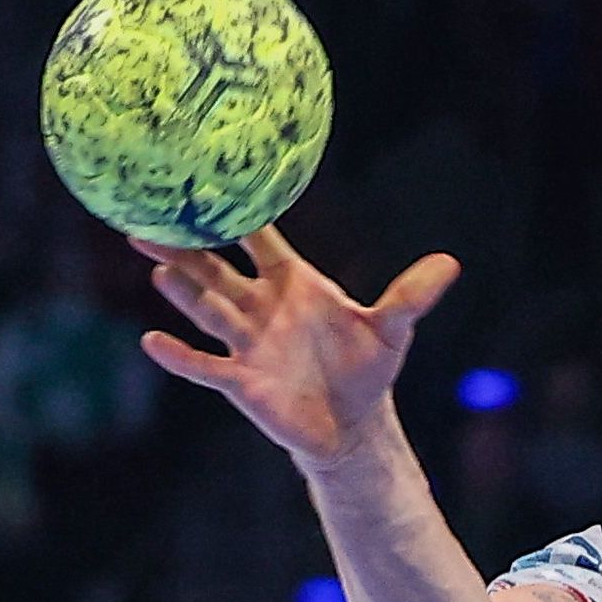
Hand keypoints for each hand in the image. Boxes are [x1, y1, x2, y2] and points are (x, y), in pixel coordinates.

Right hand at [132, 223, 459, 472]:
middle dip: (185, 244)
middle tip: (151, 215)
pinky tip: (153, 340)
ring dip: (181, 289)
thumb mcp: (393, 329)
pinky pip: (204, 366)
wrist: (356, 424)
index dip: (240, 212)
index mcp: (293, 283)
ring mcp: (246, 343)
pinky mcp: (241, 381)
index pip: (260, 240)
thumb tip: (451, 264)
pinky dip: (179, 355)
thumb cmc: (368, 368)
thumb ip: (411, 296)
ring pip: (206, 308)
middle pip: (215, 268)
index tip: (212, 177)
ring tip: (157, 264)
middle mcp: (261, 306)